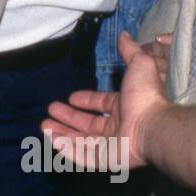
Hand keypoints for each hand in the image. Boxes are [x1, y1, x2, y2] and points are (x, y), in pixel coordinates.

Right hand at [42, 30, 170, 170]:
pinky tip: (52, 140)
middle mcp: (117, 128)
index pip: (100, 105)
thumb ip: (129, 51)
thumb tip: (124, 34)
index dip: (85, 101)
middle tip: (50, 111)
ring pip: (81, 141)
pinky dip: (66, 150)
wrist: (152, 127)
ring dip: (62, 133)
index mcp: (123, 108)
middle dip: (67, 118)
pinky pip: (82, 157)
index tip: (70, 97)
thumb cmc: (145, 97)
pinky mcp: (105, 161)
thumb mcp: (139, 65)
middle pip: (87, 125)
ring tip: (43, 125)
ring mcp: (110, 146)